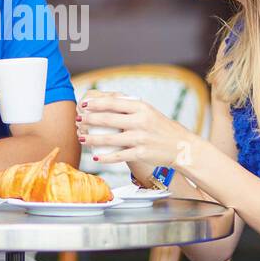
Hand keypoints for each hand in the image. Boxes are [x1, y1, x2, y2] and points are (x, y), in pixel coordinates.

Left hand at [77, 90, 197, 169]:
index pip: (114, 103)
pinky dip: (105, 157)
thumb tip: (107, 103)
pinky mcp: (141, 153)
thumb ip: (131, 107)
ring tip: (81, 138)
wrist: (181, 146)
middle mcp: (140, 122)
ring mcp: (140, 138)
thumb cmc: (162, 128)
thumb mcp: (149, 112)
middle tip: (78, 120)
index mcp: (142, 108)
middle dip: (89, 120)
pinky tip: (95, 157)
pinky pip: (118, 156)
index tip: (84, 104)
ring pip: (110, 139)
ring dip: (92, 139)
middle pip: (108, 119)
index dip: (96, 103)